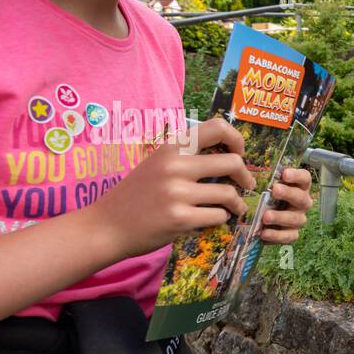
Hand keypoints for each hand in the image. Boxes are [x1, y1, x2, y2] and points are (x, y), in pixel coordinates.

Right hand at [87, 117, 254, 260]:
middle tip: (246, 185)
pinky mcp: (180, 219)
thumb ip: (186, 156)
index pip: (216, 127)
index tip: (239, 153)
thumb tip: (228, 152)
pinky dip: (221, 219)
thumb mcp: (157, 163)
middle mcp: (175, 166)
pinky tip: (213, 219)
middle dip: (245, 176)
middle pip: (232, 162)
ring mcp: (177, 193)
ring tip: (234, 207)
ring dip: (236, 203)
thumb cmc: (137, 195)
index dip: (237, 139)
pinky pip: (218, 216)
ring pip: (228, 194)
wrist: (106, 226)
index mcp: (171, 148)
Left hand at [258, 166, 313, 244]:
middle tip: (275, 191)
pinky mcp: (292, 234)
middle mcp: (302, 203)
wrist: (262, 220)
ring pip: (296, 219)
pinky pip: (289, 236)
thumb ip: (261, 176)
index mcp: (298, 187)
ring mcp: (298, 219)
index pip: (305, 178)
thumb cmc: (264, 196)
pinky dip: (277, 236)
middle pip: (301, 198)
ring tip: (265, 217)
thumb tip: (243, 162)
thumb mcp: (264, 185)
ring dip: (281, 217)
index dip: (297, 175)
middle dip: (288, 194)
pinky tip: (264, 233)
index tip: (284, 173)